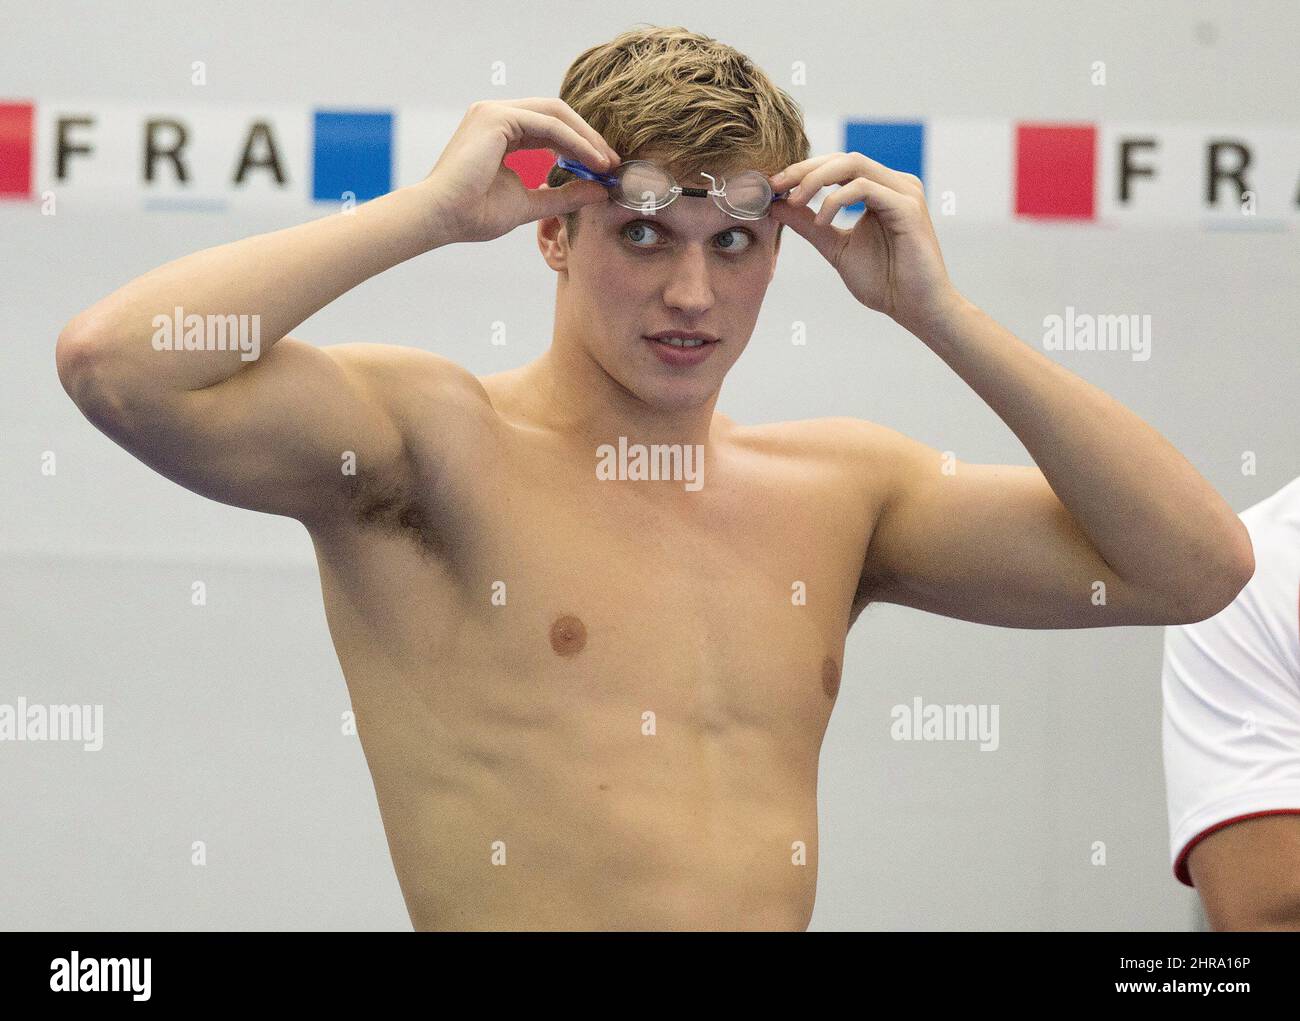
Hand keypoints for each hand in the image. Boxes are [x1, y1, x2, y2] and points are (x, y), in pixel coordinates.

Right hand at [421, 98, 619, 243]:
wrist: (442, 217)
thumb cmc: (474, 214)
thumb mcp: (530, 203)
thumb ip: (563, 196)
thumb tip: (599, 192)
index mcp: (500, 132)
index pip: (550, 128)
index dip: (580, 146)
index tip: (604, 169)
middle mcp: (496, 115)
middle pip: (557, 115)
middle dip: (589, 138)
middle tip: (612, 163)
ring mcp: (495, 112)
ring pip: (556, 114)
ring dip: (586, 138)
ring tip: (606, 163)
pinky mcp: (497, 117)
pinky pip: (548, 124)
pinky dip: (574, 141)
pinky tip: (592, 161)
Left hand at [768, 153, 964, 333]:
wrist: (915, 308)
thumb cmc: (883, 281)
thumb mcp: (835, 247)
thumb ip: (809, 225)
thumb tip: (777, 205)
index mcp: (879, 189)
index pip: (837, 165)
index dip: (803, 171)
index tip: (772, 186)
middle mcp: (894, 183)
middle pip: (842, 158)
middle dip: (804, 170)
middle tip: (776, 187)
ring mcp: (904, 191)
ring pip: (853, 164)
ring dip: (816, 180)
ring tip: (795, 202)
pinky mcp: (908, 206)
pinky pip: (865, 188)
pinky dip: (836, 200)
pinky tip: (822, 222)